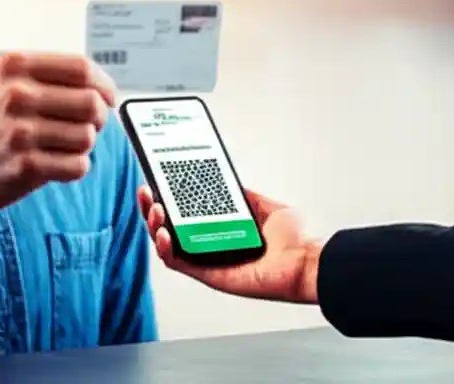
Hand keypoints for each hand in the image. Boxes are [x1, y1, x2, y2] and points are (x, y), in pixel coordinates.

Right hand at [0, 53, 116, 215]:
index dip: (104, 85)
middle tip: (86, 127)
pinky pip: (79, 165)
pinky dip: (74, 168)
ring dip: (83, 145)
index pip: (81, 67)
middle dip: (99, 118)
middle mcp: (15, 94)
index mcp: (13, 65)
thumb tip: (106, 88)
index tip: (109, 98)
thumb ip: (51, 75)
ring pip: (88, 136)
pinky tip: (54, 166)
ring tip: (61, 147)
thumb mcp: (6, 83)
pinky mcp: (24, 166)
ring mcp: (18, 131)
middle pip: (91, 102)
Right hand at [138, 186, 321, 303]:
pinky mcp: (209, 275)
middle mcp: (211, 246)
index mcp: (221, 230)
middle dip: (154, 209)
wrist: (306, 260)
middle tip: (147, 191)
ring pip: (168, 246)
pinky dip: (166, 249)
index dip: (169, 199)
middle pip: (171, 229)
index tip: (158, 181)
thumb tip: (227, 179)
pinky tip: (162, 233)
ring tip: (154, 208)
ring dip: (155, 226)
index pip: (186, 215)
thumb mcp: (265, 206)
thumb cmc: (293, 240)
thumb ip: (243, 195)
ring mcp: (208, 261)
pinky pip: (179, 264)